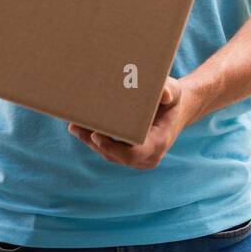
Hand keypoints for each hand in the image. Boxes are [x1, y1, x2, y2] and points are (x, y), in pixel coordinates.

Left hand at [68, 76, 196, 169]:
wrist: (177, 111)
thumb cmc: (173, 99)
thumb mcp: (174, 92)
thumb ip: (170, 91)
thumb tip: (164, 93)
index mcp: (158, 144)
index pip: (132, 154)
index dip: (113, 148)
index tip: (96, 135)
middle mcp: (147, 157)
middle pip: (114, 155)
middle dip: (93, 141)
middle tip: (75, 125)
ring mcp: (138, 159)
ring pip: (109, 154)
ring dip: (90, 141)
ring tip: (73, 124)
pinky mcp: (128, 155)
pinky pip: (109, 151)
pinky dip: (94, 140)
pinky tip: (79, 127)